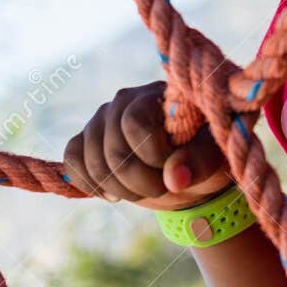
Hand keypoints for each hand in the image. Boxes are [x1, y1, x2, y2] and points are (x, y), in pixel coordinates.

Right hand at [63, 82, 231, 210]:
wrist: (184, 170)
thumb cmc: (204, 156)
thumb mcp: (213, 159)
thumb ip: (197, 163)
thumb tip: (174, 178)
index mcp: (156, 94)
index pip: (135, 125)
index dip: (152, 157)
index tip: (176, 171)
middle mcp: (124, 99)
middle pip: (113, 148)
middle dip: (138, 181)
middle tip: (161, 188)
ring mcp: (101, 118)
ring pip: (90, 157)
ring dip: (117, 187)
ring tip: (142, 190)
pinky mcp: (86, 138)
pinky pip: (72, 158)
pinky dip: (89, 181)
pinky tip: (113, 192)